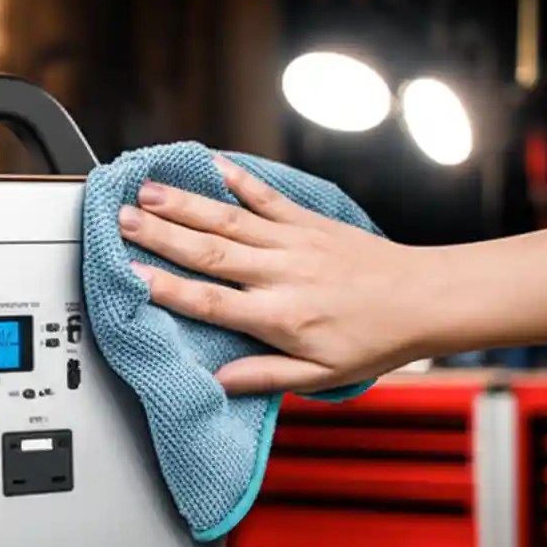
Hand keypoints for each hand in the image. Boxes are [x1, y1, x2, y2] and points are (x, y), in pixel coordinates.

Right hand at [119, 155, 432, 395]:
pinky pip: (266, 197)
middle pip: (209, 252)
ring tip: (146, 189)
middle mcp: (281, 274)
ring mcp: (293, 242)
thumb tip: (218, 382)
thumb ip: (266, 378)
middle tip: (120, 219)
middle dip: (161, 234)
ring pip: (228, 220)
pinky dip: (237, 178)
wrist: (426, 299)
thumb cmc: (375, 340)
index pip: (211, 302)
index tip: (131, 276)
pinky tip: (209, 163)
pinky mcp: (307, 221)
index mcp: (280, 317)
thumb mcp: (322, 377)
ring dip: (184, 203)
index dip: (167, 289)